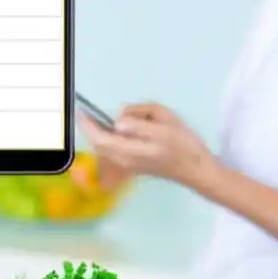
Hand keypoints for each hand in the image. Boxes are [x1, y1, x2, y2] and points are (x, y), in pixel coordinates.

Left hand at [77, 103, 217, 187]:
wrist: (196, 169)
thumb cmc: (184, 144)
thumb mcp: (165, 124)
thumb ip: (139, 120)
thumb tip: (118, 119)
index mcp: (130, 150)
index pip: (100, 137)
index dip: (88, 123)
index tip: (80, 109)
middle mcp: (123, 160)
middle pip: (97, 144)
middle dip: (89, 128)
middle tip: (86, 111)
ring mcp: (127, 165)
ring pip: (103, 148)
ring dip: (97, 133)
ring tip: (98, 118)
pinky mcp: (131, 165)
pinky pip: (111, 151)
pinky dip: (106, 139)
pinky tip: (112, 129)